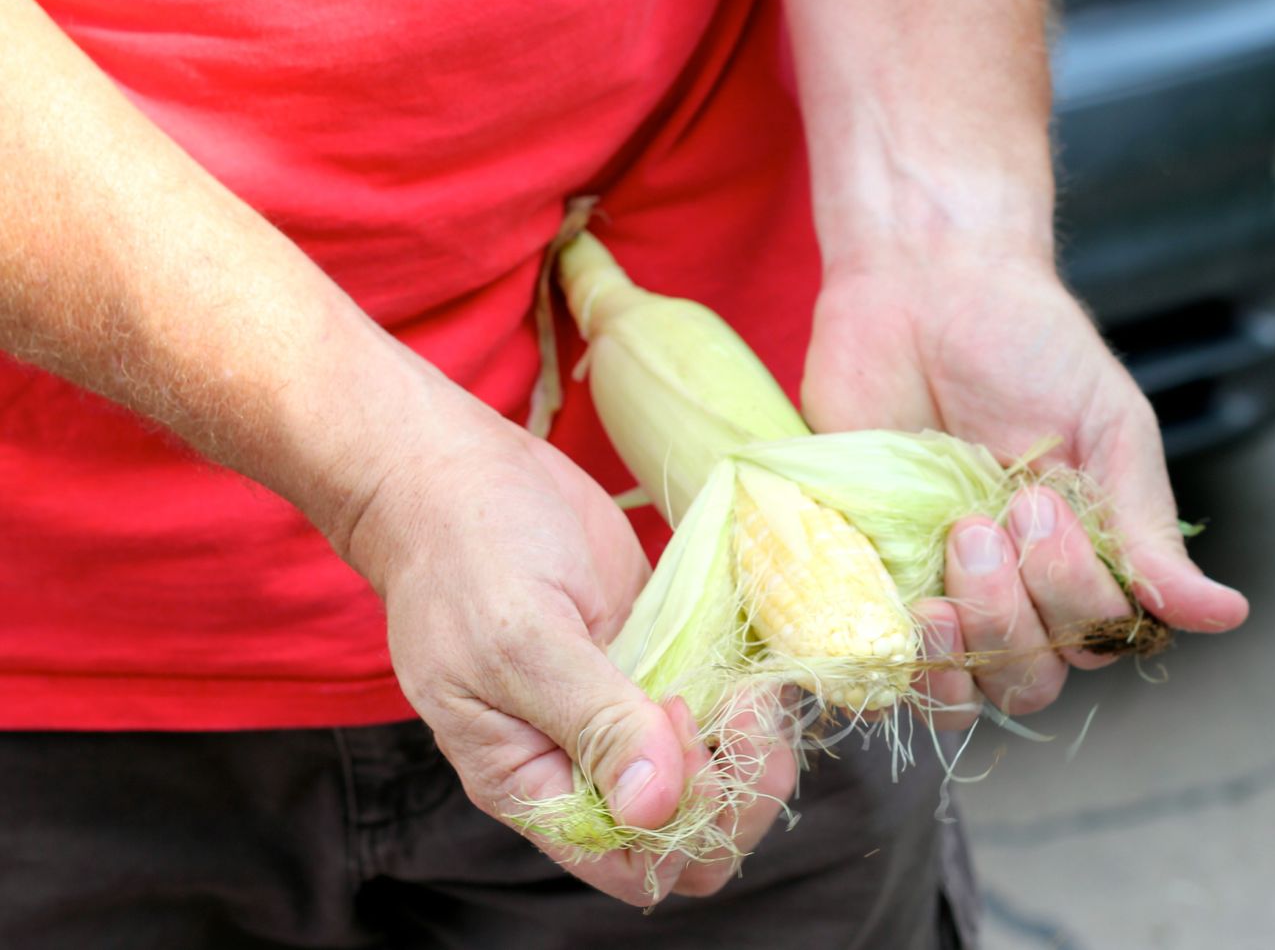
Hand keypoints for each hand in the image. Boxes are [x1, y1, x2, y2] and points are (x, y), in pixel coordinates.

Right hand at [341, 391, 793, 903]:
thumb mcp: (520, 642)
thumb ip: (592, 723)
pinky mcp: (656, 653)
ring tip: (750, 685)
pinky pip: (719, 700)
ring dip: (752, 742)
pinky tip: (756, 661)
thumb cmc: (465, 554)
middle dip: (734, 789)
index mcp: (533, 778)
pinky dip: (749, 692)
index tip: (684, 736)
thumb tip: (657, 809)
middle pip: (685, 828)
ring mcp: (626, 704)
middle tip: (739, 711)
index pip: (627, 862)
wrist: (459, 471)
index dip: (677, 827)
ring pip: (716, 769)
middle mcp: (584, 756)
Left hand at [801, 247, 1248, 725]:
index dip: (1069, 596)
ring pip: (956, 684)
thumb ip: (1147, 529)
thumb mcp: (1107, 430)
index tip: (1037, 501)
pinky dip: (884, 656)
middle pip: (1025, 675)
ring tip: (940, 572)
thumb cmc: (1023, 345)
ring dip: (954, 651)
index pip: (1089, 639)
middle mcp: (1003, 585)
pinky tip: (890, 613)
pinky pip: (872, 651)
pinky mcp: (859, 567)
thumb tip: (1222, 615)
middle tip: (983, 519)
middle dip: (1010, 615)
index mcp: (1072, 559)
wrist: (919, 286)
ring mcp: (928, 582)